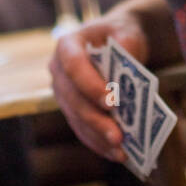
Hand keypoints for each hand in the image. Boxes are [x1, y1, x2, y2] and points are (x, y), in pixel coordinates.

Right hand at [48, 6, 148, 163]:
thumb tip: (127, 72)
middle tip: (118, 136)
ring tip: (121, 151)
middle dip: (96, 119)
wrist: (116, 39)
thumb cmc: (121, 34)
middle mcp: (58, 69)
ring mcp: (62, 91)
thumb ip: (127, 46)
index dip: (90, 85)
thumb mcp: (128, 32)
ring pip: (76, 118)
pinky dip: (98, 142)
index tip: (111, 102)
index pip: (74, 66)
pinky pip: (81, 128)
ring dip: (98, 137)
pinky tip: (116, 154)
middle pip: (73, 98)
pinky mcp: (71, 108)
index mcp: (67, 44)